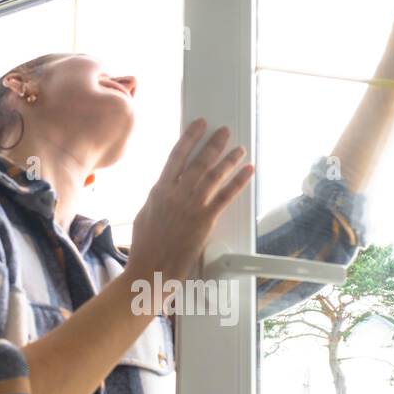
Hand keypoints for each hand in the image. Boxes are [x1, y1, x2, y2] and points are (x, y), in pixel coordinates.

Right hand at [125, 118, 253, 292]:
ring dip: (230, 159)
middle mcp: (176, 194)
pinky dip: (239, 182)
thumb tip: (165, 188)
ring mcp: (191, 206)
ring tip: (240, 149)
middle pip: (199, 161)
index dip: (190, 137)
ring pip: (214, 175)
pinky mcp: (204, 220)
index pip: (177, 156)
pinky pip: (225, 196)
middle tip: (225, 132)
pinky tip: (247, 171)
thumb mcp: (145, 214)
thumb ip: (158, 198)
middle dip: (214, 143)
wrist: (150, 268)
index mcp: (159, 190)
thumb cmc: (146, 246)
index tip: (199, 125)